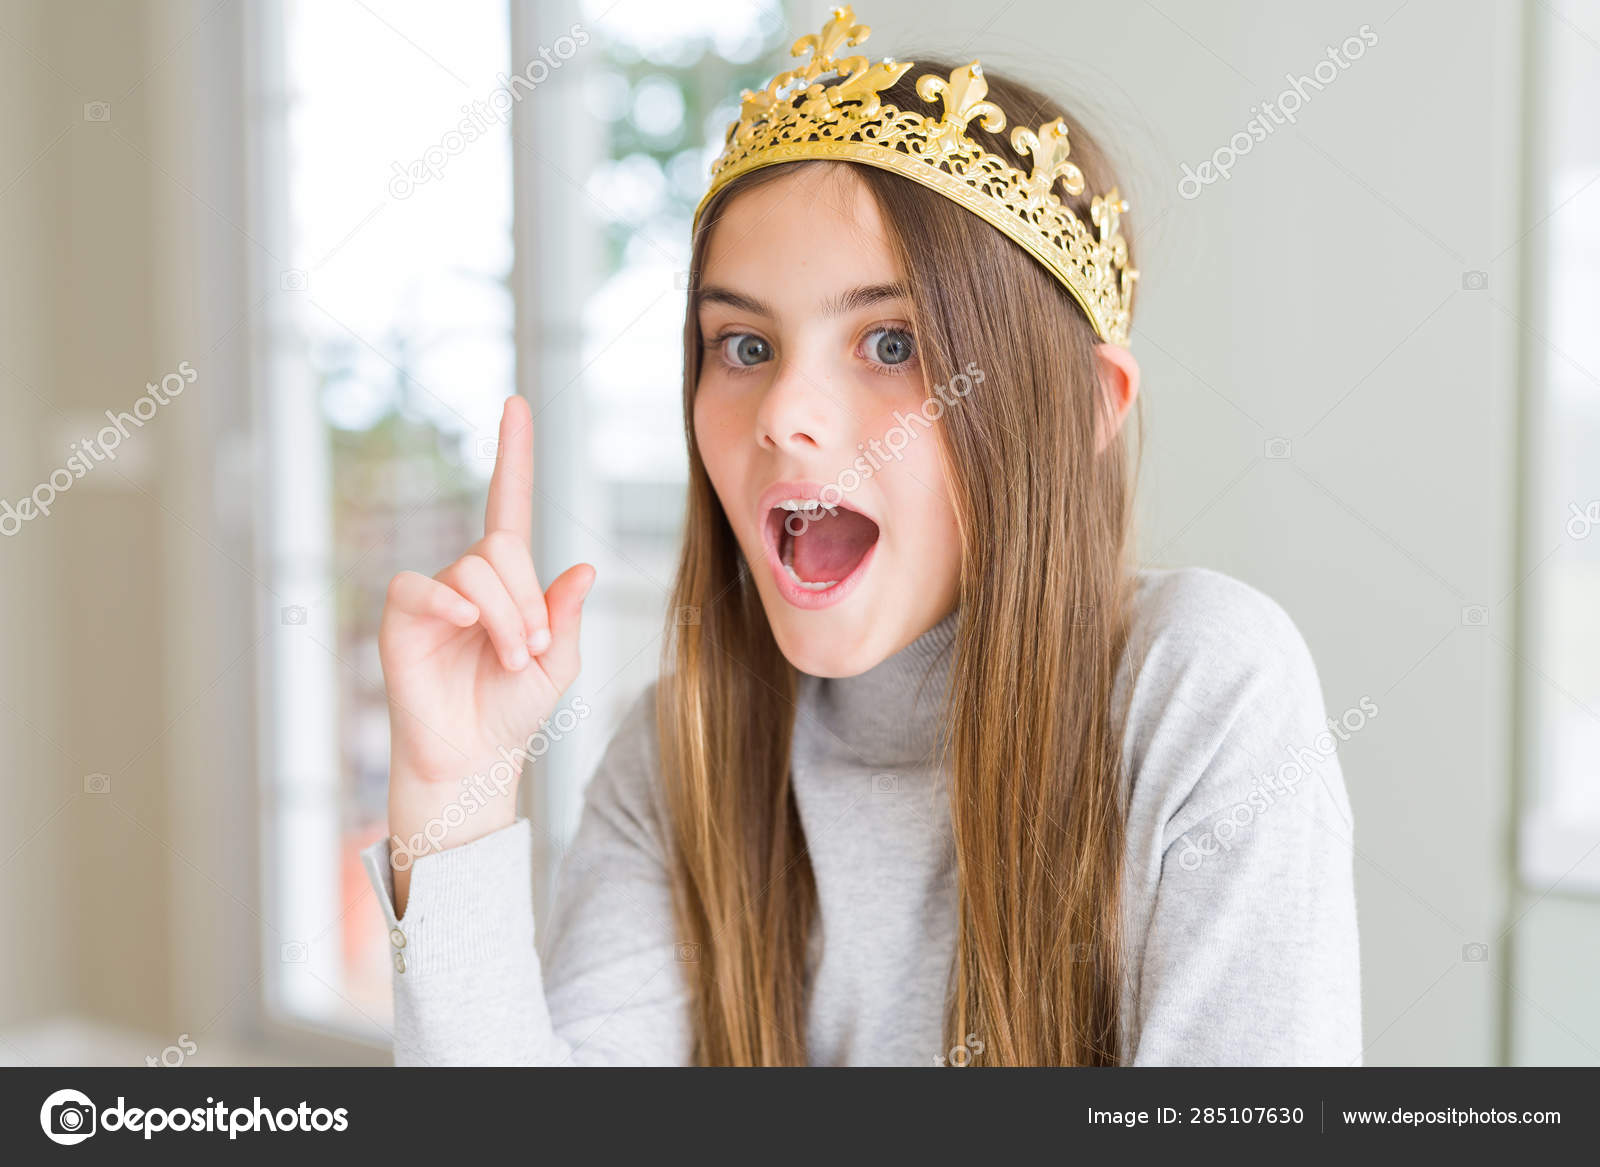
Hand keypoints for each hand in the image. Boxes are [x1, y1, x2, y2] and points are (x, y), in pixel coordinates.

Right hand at [379, 395, 594, 909]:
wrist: (475, 758)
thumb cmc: (513, 711)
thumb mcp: (558, 662)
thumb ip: (565, 615)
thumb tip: (581, 567)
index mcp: (508, 579)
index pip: (507, 503)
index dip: (513, 454)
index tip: (516, 404)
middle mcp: (468, 577)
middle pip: (503, 548)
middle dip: (528, 599)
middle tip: (533, 650)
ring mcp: (433, 594)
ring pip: (476, 569)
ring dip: (505, 616)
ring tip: (511, 661)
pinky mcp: (402, 617)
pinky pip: (422, 586)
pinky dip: (452, 603)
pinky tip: (468, 628)